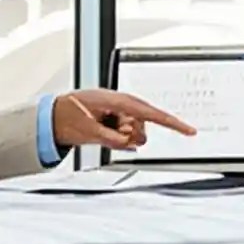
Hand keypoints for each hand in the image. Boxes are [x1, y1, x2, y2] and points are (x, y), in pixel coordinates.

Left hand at [53, 89, 195, 149]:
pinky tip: (102, 131)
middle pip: (143, 130)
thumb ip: (110, 138)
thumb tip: (129, 143)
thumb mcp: (87, 130)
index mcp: (119, 101)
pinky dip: (117, 140)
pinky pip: (128, 139)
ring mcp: (121, 114)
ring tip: (101, 130)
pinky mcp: (118, 122)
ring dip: (122, 139)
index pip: (152, 114)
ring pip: (137, 136)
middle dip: (128, 137)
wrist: (54, 115)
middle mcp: (124, 107)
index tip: (189, 131)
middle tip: (106, 133)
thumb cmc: (68, 114)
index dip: (173, 123)